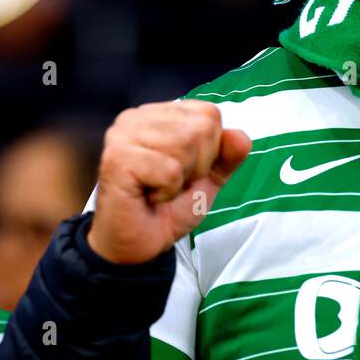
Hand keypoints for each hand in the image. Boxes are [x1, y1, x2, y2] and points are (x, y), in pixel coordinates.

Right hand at [86, 100, 250, 263]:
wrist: (139, 245)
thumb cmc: (168, 208)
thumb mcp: (208, 179)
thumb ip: (227, 156)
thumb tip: (242, 137)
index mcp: (158, 114)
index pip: (209, 113)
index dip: (209, 149)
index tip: (185, 171)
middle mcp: (137, 117)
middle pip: (201, 127)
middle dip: (197, 165)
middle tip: (171, 183)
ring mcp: (123, 134)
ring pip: (185, 144)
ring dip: (180, 178)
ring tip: (159, 188)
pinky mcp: (117, 157)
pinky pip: (169, 169)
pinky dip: (167, 191)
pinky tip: (149, 196)